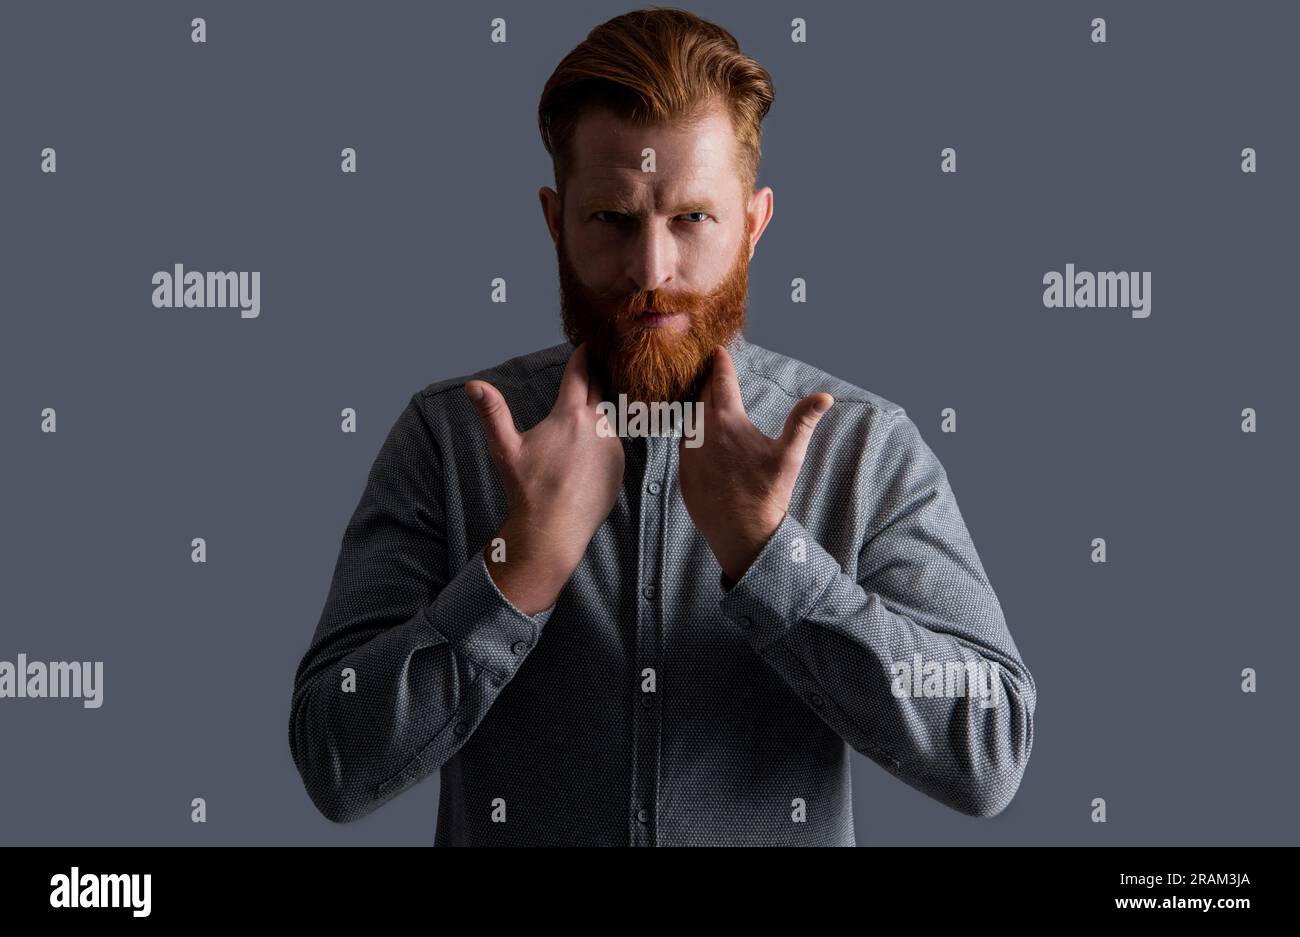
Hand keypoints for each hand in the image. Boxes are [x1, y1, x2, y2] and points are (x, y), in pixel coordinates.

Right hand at [466, 344, 624, 611]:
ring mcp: (613, 447)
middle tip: (601, 358)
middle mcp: (598, 426)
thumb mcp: (504, 448)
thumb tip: (473, 385)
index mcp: (570, 416)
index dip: (583, 356)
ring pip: (612, 416)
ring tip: (606, 392)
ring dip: (606, 405)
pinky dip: (608, 435)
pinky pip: (616, 442)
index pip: (581, 373)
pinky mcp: (620, 467)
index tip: (587, 343)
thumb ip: (493, 412)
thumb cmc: (527, 489)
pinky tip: (601, 437)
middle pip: (603, 388)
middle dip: (599, 373)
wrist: (553, 531)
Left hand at [678, 345, 832, 583]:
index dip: (720, 363)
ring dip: (696, 405)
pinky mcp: (682, 471)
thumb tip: (825, 396)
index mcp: (727, 421)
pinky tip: (698, 433)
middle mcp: (701, 432)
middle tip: (710, 368)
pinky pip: (683, 443)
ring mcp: (688, 452)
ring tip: (703, 396)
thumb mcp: (790, 454)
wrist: (742, 532)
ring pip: (688, 418)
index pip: (721, 381)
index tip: (717, 350)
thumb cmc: (768, 492)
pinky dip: (690, 431)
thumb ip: (803, 420)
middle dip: (707, 381)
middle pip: (701, 395)